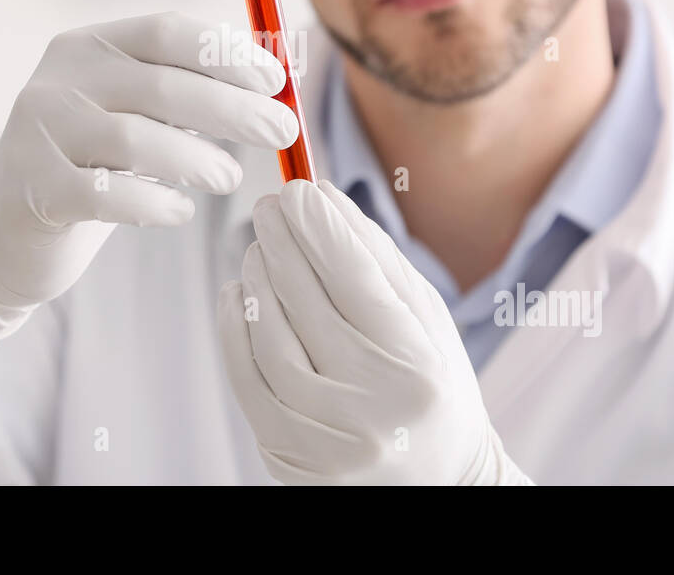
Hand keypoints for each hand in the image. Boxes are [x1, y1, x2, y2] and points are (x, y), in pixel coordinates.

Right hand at [0, 11, 298, 341]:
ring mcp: (41, 132)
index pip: (166, 32)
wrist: (5, 229)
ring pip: (133, 139)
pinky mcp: (34, 188)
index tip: (276, 82)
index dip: (227, 54)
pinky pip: (106, 193)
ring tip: (231, 179)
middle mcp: (61, 78)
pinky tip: (180, 212)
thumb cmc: (92, 165)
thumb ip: (189, 90)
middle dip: (232, 108)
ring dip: (196, 160)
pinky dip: (153, 203)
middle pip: (160, 85)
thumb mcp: (133, 113)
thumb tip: (278, 81)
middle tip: (283, 132)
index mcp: (91, 45)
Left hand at [218, 179, 532, 484]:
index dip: (318, 227)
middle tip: (268, 209)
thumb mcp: (424, 319)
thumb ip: (374, 257)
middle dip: (280, 243)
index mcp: (417, 367)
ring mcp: (329, 442)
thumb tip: (320, 198)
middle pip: (305, 304)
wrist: (439, 482)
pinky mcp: (292, 461)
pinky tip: (238, 297)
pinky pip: (247, 383)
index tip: (296, 191)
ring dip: (255, 282)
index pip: (355, 280)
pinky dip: (234, 331)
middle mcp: (373, 410)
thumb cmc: (432, 385)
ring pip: (269, 341)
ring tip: (256, 252)